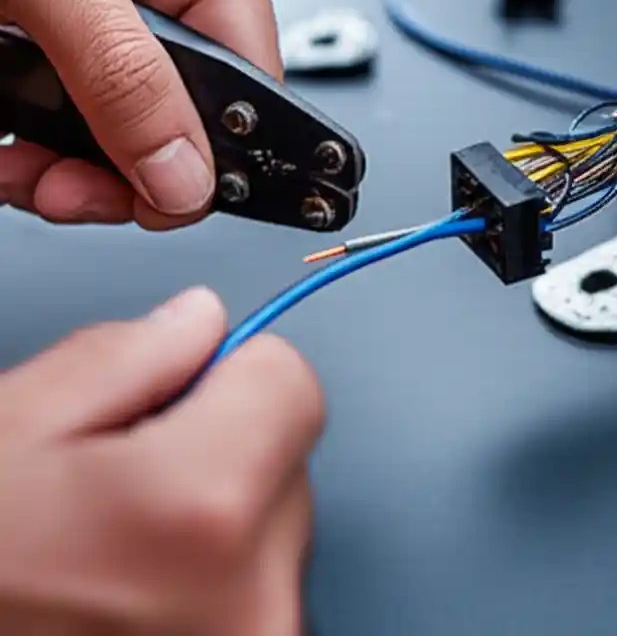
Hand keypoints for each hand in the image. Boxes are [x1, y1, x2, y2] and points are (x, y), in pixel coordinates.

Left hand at [0, 0, 281, 228]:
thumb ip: (121, 77)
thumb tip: (182, 173)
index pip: (241, 81)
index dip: (204, 153)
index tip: (151, 198)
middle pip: (171, 111)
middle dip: (111, 164)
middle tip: (57, 186)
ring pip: (104, 117)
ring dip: (52, 158)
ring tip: (7, 161)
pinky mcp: (33, 12)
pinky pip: (47, 96)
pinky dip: (16, 130)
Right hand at [0, 287, 323, 634]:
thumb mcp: (14, 427)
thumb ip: (126, 356)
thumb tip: (201, 321)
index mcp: (203, 507)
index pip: (292, 382)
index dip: (223, 375)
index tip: (166, 400)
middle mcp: (257, 590)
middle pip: (289, 456)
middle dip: (220, 452)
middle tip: (118, 493)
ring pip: (279, 527)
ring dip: (218, 523)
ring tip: (118, 553)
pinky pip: (265, 585)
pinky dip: (215, 577)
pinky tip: (139, 591)